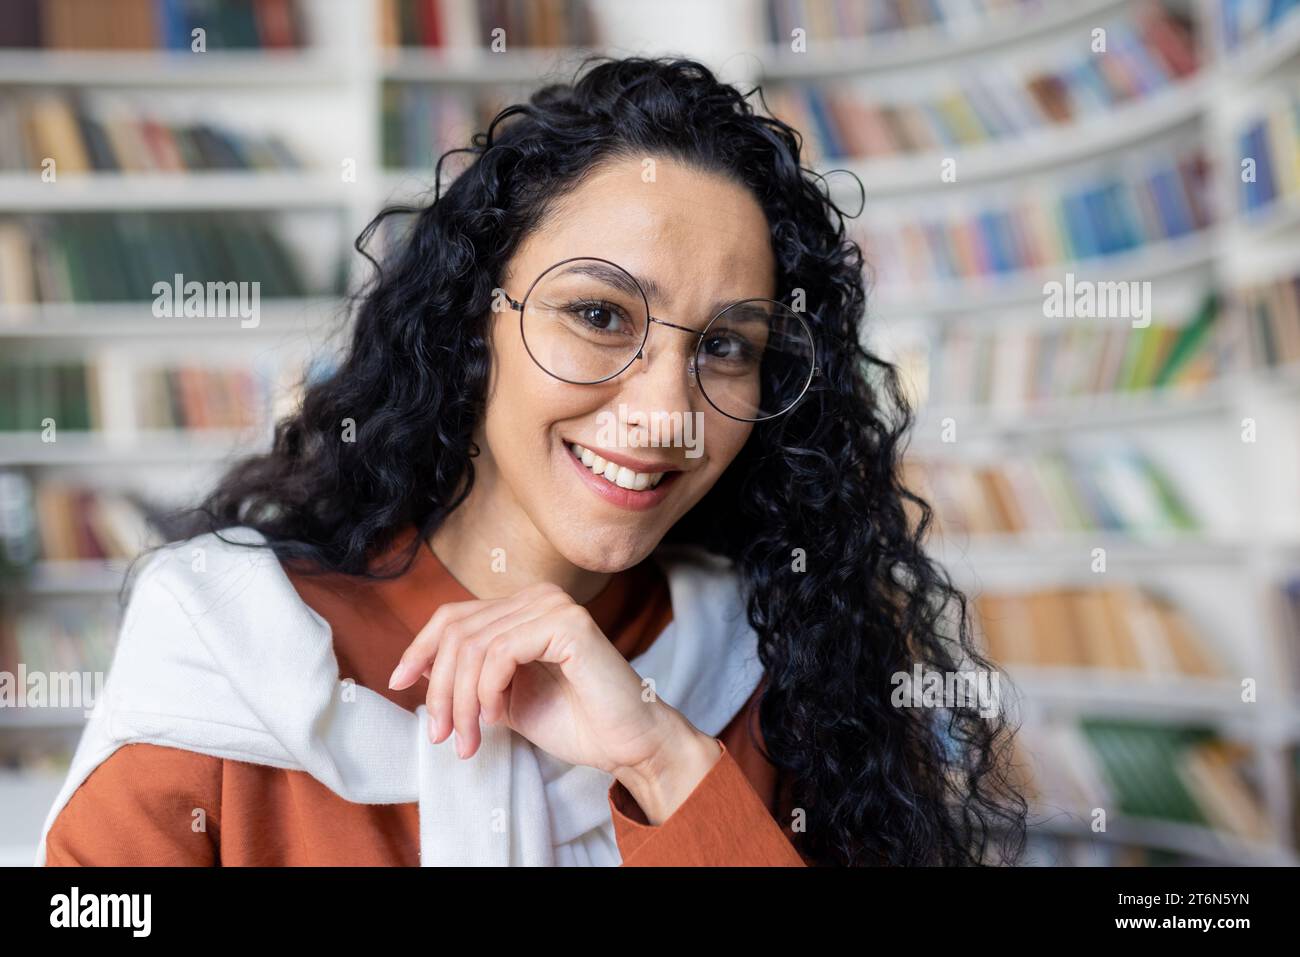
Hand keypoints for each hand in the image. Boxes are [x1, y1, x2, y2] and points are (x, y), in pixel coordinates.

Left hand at [387, 581, 699, 784]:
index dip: (419, 648)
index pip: (453, 616)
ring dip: (461, 701)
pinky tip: (498, 717)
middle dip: (440, 688)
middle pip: (457, 632)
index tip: (398, 684)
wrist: (627, 743)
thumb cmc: (574, 722)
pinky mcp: (567, 624)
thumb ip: (469, 678)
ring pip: (473, 646)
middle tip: (441, 734)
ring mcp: (554, 606)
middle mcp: (538, 597)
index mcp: (523, 608)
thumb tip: (414, 669)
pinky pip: (501, 653)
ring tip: (468, 738)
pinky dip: (488, 691)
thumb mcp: (504, 698)